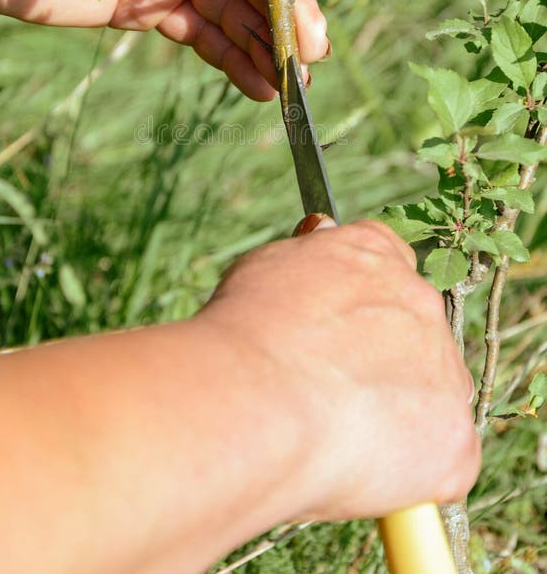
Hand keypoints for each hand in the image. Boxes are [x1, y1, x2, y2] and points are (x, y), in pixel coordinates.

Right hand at [198, 219, 480, 521]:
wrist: (260, 399)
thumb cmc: (250, 331)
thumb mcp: (270, 267)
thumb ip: (310, 255)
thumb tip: (321, 231)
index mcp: (377, 255)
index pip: (389, 266)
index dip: (362, 303)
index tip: (334, 331)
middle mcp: (422, 304)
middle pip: (413, 335)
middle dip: (378, 361)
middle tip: (323, 391)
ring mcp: (446, 372)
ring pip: (430, 399)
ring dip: (394, 417)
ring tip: (331, 436)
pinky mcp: (456, 441)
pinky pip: (439, 462)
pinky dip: (404, 474)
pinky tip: (352, 469)